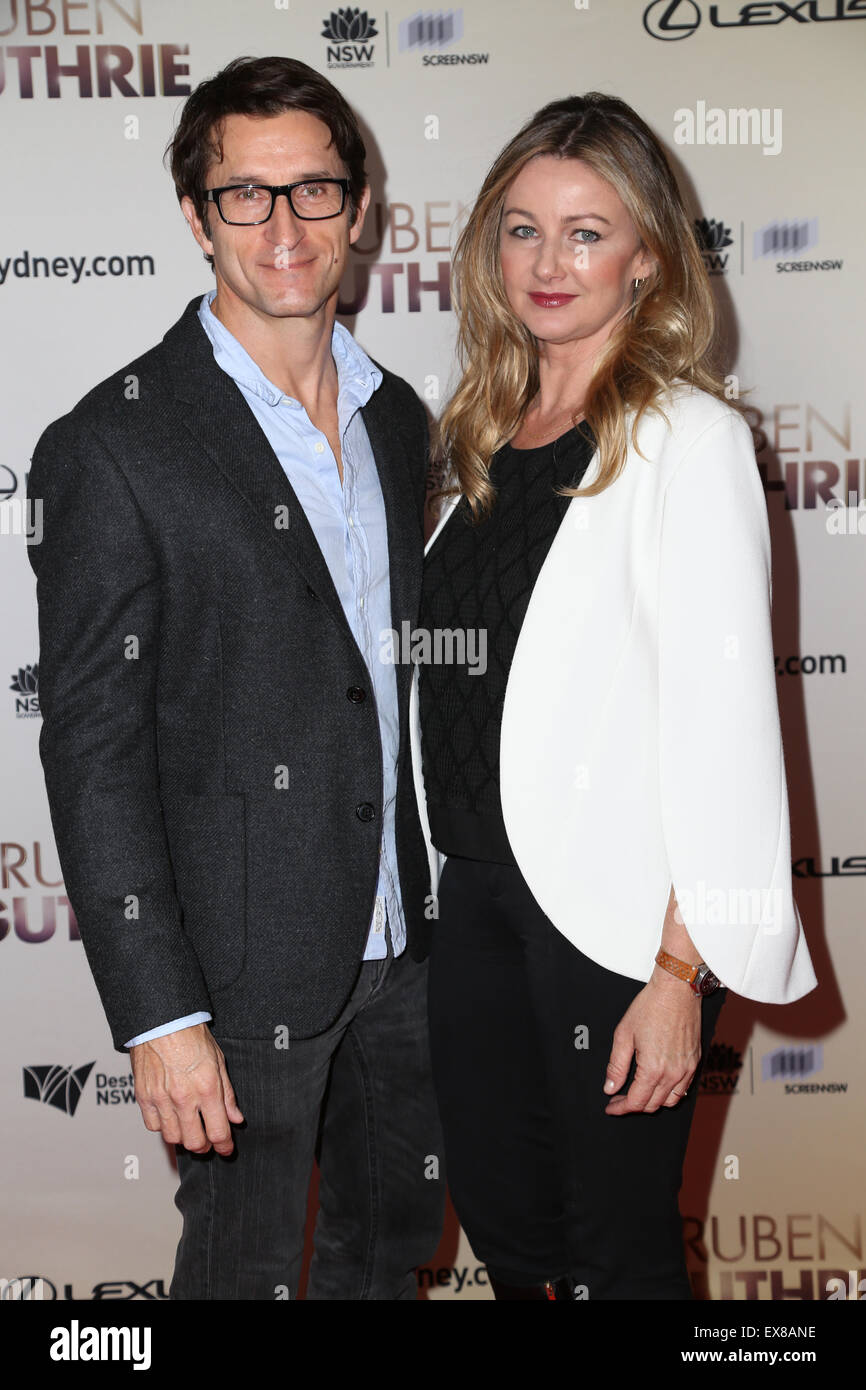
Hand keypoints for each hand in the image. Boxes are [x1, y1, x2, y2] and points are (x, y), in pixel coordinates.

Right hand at [130, 1022, 243, 1154]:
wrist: (162, 1022)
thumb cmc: (191, 1035)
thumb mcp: (219, 1061)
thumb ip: (228, 1094)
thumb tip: (236, 1117)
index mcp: (207, 1088)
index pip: (218, 1131)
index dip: (224, 1146)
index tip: (226, 1149)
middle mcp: (184, 1098)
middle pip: (195, 1142)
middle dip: (205, 1146)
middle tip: (208, 1141)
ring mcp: (162, 1099)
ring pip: (173, 1138)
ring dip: (184, 1138)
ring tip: (190, 1129)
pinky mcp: (144, 1097)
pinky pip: (153, 1126)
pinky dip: (163, 1126)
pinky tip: (171, 1117)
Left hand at [602, 971, 701, 1114]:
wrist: (677, 990)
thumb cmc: (650, 1007)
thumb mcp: (624, 1034)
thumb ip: (616, 1066)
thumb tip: (609, 1087)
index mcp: (653, 1068)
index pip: (636, 1102)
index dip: (620, 1107)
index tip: (610, 1106)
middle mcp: (673, 1073)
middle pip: (652, 1105)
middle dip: (633, 1105)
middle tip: (618, 1097)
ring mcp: (687, 1069)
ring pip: (669, 1101)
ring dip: (652, 1102)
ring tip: (637, 1092)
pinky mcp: (694, 1062)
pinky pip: (683, 1089)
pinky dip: (669, 1093)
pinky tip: (657, 1083)